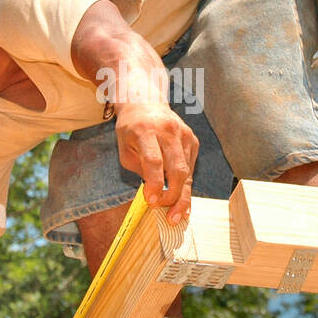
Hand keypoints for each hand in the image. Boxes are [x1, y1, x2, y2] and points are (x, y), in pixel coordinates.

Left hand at [114, 101, 198, 223]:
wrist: (146, 101)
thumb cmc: (131, 128)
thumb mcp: (124, 147)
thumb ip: (139, 169)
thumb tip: (155, 193)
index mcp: (146, 131)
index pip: (154, 161)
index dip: (154, 184)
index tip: (151, 201)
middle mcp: (169, 131)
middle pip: (177, 169)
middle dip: (172, 195)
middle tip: (165, 213)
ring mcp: (184, 135)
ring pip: (188, 171)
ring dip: (182, 196)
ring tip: (176, 215)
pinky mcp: (193, 140)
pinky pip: (191, 168)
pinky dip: (186, 186)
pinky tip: (182, 201)